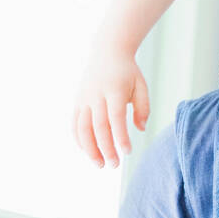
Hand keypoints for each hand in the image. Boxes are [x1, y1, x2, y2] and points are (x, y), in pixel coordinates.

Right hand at [73, 49, 149, 167]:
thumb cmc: (128, 73)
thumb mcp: (141, 86)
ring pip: (83, 128)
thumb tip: (141, 129)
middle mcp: (96, 95)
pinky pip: (75, 124)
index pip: (116, 118)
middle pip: (99, 126)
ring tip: (100, 164)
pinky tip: (88, 152)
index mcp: (114, 90)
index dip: (121, 137)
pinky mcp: (77, 102)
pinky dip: (80, 140)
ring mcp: (84, 98)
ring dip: (90, 148)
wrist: (107, 53)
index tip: (127, 152)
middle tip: (114, 165)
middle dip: (106, 148)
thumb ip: (143, 108)